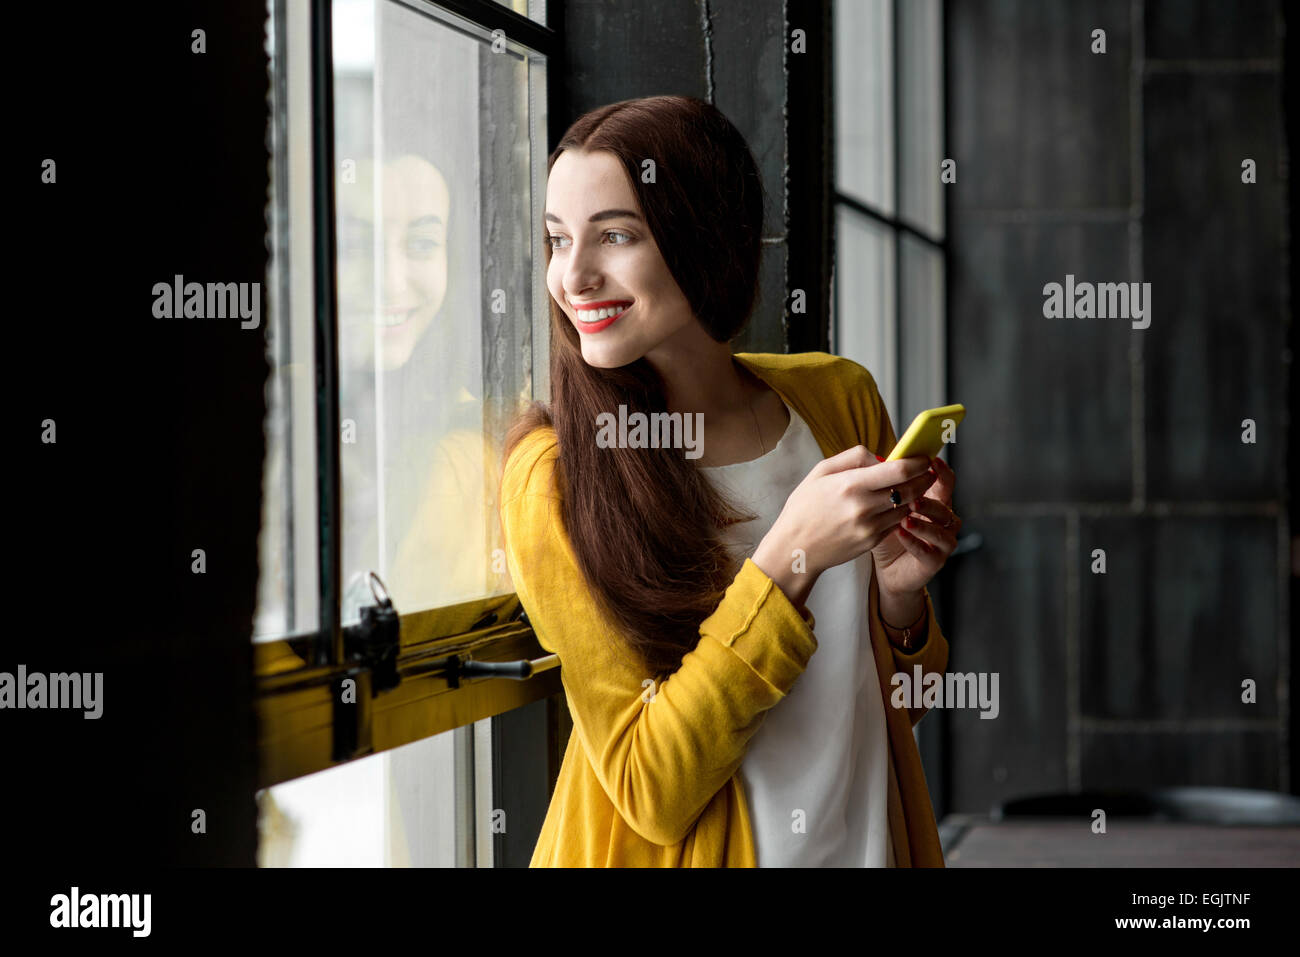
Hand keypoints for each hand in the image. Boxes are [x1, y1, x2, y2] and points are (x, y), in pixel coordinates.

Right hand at [753, 446, 935, 604]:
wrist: (794, 548)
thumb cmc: (804, 507)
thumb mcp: (820, 472)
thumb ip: (853, 458)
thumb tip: (882, 457)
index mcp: (850, 484)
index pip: (899, 470)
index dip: (918, 462)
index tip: (923, 458)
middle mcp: (863, 507)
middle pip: (910, 489)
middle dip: (925, 478)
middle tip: (928, 471)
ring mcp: (870, 527)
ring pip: (907, 507)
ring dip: (916, 496)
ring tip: (915, 486)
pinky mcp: (872, 542)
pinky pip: (896, 523)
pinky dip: (901, 512)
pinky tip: (897, 505)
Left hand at [871, 455, 960, 595]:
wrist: (886, 567)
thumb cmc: (885, 531)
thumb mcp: (885, 506)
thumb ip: (888, 486)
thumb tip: (880, 461)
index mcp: (934, 501)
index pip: (944, 483)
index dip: (941, 472)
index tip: (931, 462)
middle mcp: (943, 520)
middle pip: (944, 505)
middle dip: (929, 499)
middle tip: (913, 496)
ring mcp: (942, 541)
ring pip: (942, 528)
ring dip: (924, 522)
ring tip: (905, 518)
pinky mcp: (935, 561)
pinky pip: (929, 551)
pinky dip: (915, 542)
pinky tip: (901, 534)